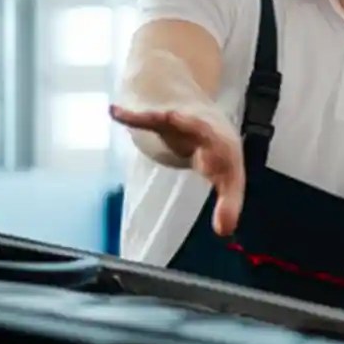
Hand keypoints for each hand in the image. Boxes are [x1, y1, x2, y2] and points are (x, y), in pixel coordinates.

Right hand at [109, 104, 243, 235]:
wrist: (200, 111)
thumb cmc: (216, 151)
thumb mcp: (227, 177)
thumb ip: (229, 204)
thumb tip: (225, 232)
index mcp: (222, 147)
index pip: (226, 158)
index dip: (223, 171)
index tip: (223, 182)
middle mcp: (203, 130)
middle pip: (201, 128)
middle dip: (195, 131)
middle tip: (179, 125)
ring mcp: (180, 122)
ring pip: (171, 118)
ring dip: (161, 117)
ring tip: (145, 115)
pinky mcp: (158, 119)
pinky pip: (144, 118)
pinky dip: (131, 116)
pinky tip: (115, 112)